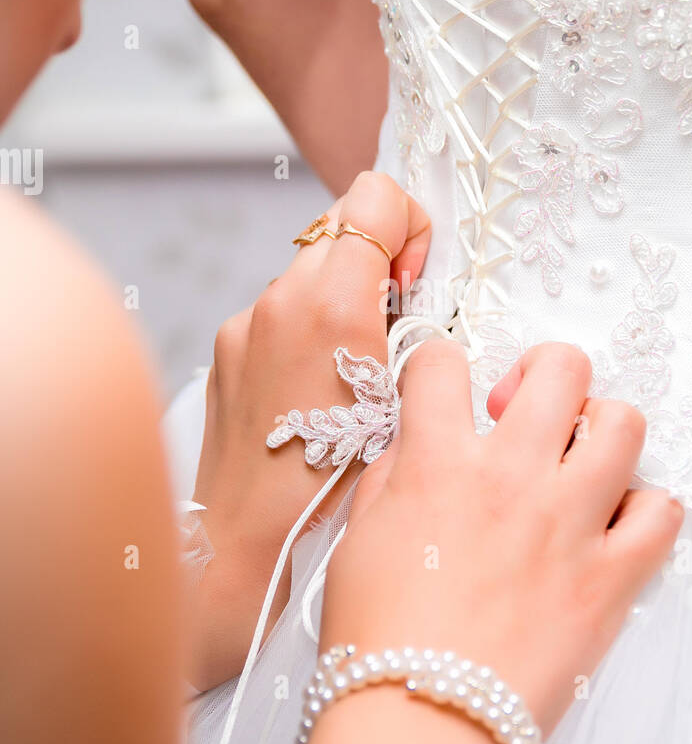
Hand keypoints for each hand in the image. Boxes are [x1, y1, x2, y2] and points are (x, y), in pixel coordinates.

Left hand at [188, 172, 429, 690]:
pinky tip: (315, 396)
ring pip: (306, 270)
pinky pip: (276, 313)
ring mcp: (245, 325)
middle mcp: (279, 300)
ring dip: (340, 296)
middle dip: (377, 259)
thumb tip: (413, 293)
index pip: (376, 197)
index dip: (410, 229)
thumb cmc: (332, 494)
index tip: (415, 284)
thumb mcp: (403, 405)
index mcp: (332, 303)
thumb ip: (412, 330)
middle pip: (339, 223)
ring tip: (355, 370)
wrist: (246, 547)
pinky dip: (303, 332)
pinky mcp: (224, 352)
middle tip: (394, 324)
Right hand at [245, 340, 682, 743]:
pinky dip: (645, 509)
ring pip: (624, 424)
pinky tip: (614, 525)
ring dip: (602, 430)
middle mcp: (511, 476)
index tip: (444, 390)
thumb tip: (420, 449)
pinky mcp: (610, 577)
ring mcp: (569, 523)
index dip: (439, 366)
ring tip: (580, 460)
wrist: (423, 723)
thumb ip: (393, 478)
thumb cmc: (377, 641)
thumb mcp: (358, 542)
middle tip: (527, 411)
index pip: (443, 363)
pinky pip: (662, 513)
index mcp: (438, 462)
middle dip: (544, 373)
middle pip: (561, 368)